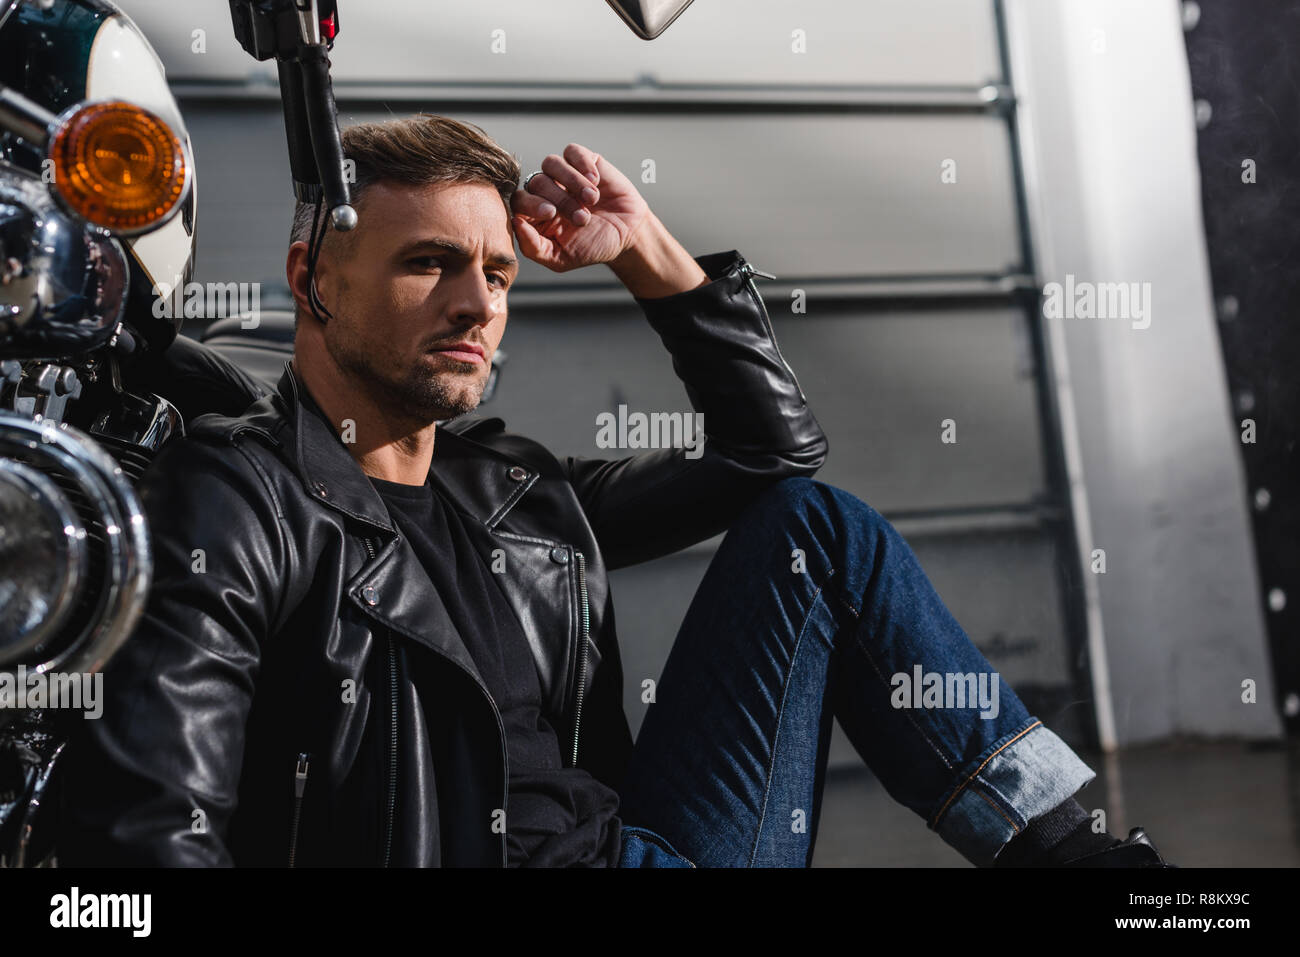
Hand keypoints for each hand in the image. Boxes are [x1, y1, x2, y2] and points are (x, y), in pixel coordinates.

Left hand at [511, 143, 650, 272]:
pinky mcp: (584, 161)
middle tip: (582, 218)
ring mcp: (564, 174)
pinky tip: (595, 181)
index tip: (550, 213)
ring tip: (591, 200)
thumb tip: (514, 222)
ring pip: (551, 163)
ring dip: (572, 182)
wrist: (628, 235)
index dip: (530, 203)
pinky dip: (582, 164)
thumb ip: (534, 247)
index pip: (519, 200)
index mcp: (536, 214)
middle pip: (536, 182)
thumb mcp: (562, 259)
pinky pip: (572, 151)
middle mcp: (547, 191)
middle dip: (560, 200)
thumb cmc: (593, 247)